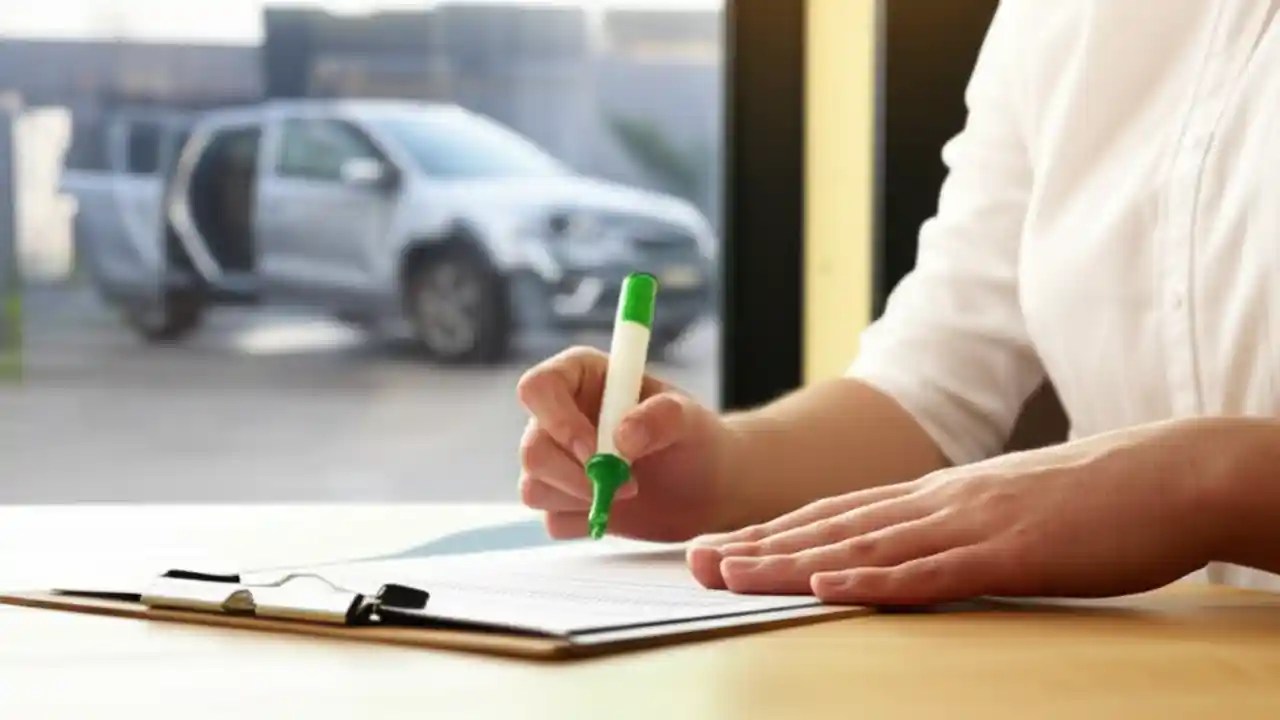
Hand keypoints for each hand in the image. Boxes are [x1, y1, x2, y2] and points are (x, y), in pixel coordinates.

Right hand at [516, 346, 731, 541]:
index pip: (538, 387)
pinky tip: (619, 510)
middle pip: (532, 448)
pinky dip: (585, 521)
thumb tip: (622, 437)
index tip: (594, 449)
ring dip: (582, 499)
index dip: (557, 420)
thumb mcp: (688, 418)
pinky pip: (552, 521)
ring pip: (534, 488)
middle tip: (628, 485)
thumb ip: (659, 417)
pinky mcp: (563, 502)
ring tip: (631, 491)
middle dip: (574, 475)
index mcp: (581, 377)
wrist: (707, 487)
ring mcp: (557, 461)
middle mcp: (559, 416)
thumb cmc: (696, 438)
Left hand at [688, 420, 1225, 604]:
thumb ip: (949, 527)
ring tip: (732, 574)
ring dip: (791, 563)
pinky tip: (829, 589)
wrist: (1167, 474)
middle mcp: (936, 503)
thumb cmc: (1089, 500)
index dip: (773, 533)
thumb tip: (906, 549)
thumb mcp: (1001, 509)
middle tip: (693, 561)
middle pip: (830, 527)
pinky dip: (875, 582)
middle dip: (758, 547)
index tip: (721, 548)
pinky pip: (932, 571)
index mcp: (934, 495)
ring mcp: (969, 524)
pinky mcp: (1009, 552)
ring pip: (862, 546)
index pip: (836, 515)